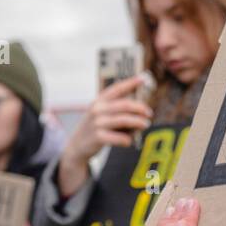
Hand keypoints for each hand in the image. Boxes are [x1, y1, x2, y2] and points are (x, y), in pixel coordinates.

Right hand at [60, 73, 153, 189]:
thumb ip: (115, 107)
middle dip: (140, 108)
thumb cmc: (94, 127)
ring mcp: (97, 123)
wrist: (76, 146)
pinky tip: (129, 140)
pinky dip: (127, 139)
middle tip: (149, 113)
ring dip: (138, 122)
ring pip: (124, 120)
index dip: (130, 82)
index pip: (117, 88)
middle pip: (125, 105)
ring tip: (145, 125)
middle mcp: (97, 109)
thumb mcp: (99, 112)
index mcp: (99, 100)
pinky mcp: (98, 137)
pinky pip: (120, 137)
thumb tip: (140, 106)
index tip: (143, 78)